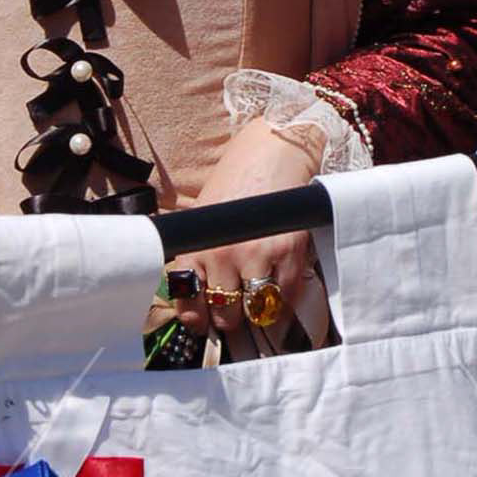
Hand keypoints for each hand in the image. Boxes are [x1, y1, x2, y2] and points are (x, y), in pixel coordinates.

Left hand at [174, 119, 320, 338]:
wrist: (271, 153)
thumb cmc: (235, 186)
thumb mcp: (203, 219)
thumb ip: (198, 257)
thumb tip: (202, 304)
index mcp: (195, 246)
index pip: (188, 300)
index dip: (197, 319)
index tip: (205, 323)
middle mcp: (221, 254)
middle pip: (224, 313)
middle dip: (230, 319)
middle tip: (237, 312)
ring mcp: (256, 254)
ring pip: (255, 311)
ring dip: (258, 313)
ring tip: (260, 303)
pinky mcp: (288, 252)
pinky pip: (286, 297)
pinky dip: (285, 301)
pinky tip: (281, 289)